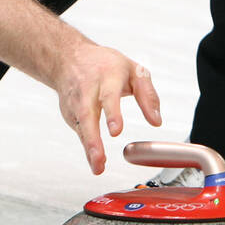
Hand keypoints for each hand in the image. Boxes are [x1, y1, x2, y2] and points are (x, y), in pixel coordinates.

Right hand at [54, 43, 161, 174]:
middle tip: (99, 157)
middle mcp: (87, 89)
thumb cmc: (104, 65)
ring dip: (88, 147)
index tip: (116, 131)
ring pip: (80, 127)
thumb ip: (147, 95)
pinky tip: (95, 161)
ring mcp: (75, 102)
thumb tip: (156, 120)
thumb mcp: (133, 70)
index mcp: (106, 76)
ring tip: (98, 167)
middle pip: (87, 114)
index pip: (108, 95)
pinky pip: (79, 132)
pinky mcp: (69, 113)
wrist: (69, 57)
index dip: (111, 113)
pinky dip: (86, 147)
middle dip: (93, 138)